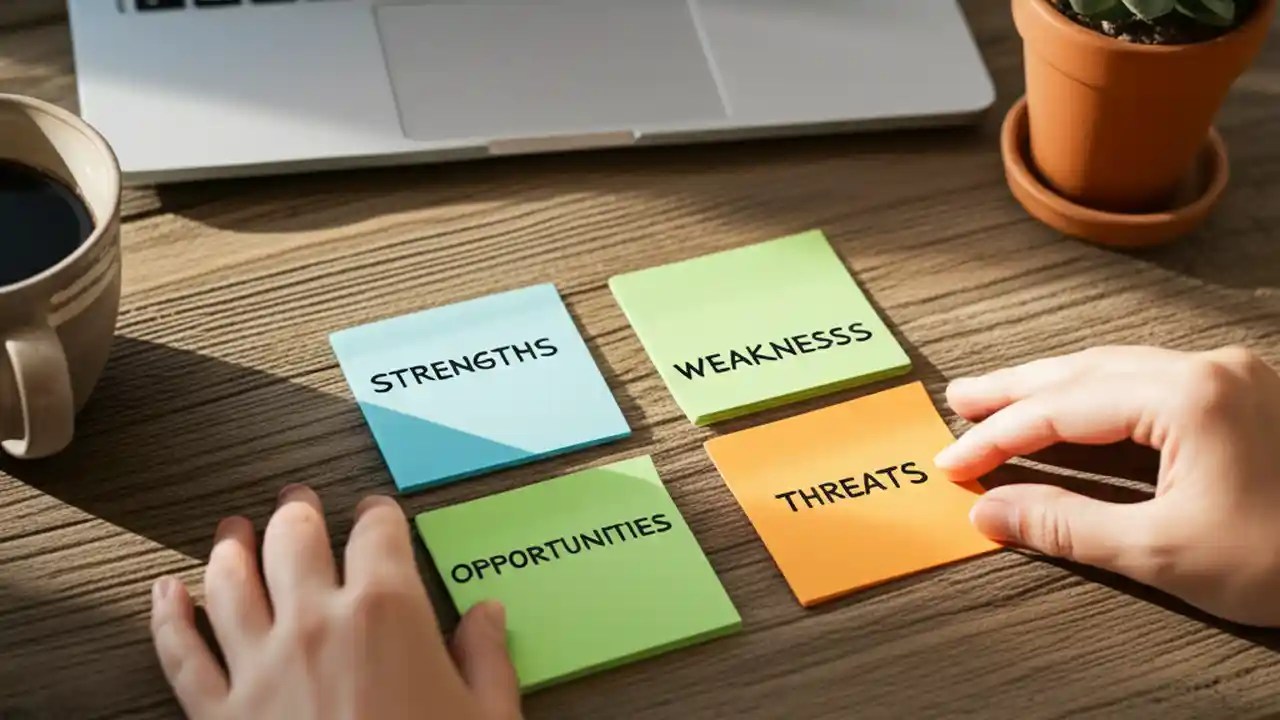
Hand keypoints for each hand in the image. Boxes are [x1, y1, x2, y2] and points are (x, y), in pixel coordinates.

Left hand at [149, 485, 521, 719]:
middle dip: (299, 512)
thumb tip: (487, 615)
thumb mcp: (487, 716)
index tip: (378, 515)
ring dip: (231, 546)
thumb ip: (486, 659)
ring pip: (229, 580)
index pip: (378, 534)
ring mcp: (259, 666)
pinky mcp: (219, 714)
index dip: (379, 515)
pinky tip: (164, 591)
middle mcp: (316, 623)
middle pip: (294, 537)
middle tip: (298, 501)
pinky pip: (181, 653)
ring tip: (234, 529)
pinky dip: (168, 616)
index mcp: (387, 612)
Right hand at [935, 346, 1279, 626]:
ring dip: (1054, 386)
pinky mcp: (1245, 391)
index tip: (953, 460)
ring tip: (1000, 399)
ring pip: (1117, 368)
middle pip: (1084, 369)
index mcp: (1187, 396)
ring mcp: (1231, 374)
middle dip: (1016, 388)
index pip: (1063, 409)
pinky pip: (1150, 379)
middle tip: (959, 400)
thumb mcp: (1165, 553)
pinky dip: (1098, 395)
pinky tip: (1074, 407)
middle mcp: (1208, 367)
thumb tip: (989, 511)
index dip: (998, 436)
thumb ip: (1067, 525)